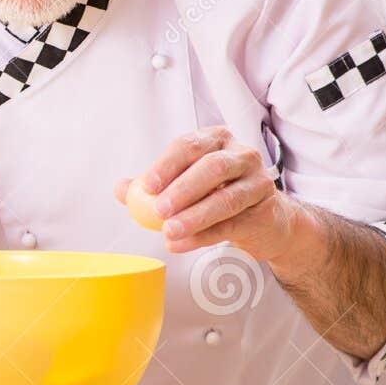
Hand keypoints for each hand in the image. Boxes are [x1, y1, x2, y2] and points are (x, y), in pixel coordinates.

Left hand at [115, 125, 303, 264]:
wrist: (263, 220)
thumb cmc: (217, 194)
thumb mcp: (184, 184)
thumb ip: (152, 185)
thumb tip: (120, 189)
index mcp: (217, 140)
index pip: (189, 145)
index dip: (166, 165)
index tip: (146, 186)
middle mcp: (242, 155)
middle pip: (212, 168)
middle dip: (182, 189)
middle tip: (158, 209)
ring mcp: (259, 182)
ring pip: (226, 199)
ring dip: (194, 217)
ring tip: (168, 232)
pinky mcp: (265, 211)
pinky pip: (232, 224)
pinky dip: (203, 236)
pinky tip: (181, 244)